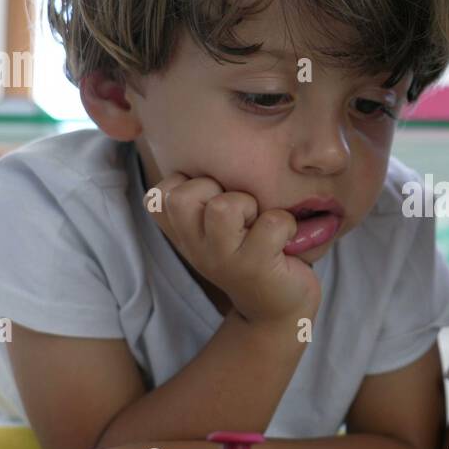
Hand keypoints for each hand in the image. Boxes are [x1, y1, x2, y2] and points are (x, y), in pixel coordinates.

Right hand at [146, 174, 320, 321]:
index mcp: (183, 232)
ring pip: (223, 207)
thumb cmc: (252, 252)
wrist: (276, 310)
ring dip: (249, 204)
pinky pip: (273, 222)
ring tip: (259, 223)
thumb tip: (215, 137)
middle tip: (240, 211)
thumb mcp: (221, 225)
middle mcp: (196, 247)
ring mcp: (224, 260)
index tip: (214, 200)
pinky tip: (287, 240)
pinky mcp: (257, 267)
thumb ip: (209, 193)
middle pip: (183, 196)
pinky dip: (287, 224)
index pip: (160, 192)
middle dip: (217, 189)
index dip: (190, 184)